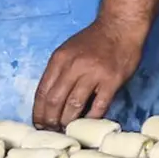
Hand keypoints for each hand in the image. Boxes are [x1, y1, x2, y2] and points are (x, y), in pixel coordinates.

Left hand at [33, 15, 147, 127]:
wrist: (120, 27)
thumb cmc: (94, 40)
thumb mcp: (68, 50)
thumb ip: (58, 72)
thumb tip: (50, 100)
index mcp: (60, 59)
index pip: (43, 91)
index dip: (38, 111)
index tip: (38, 123)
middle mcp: (74, 66)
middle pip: (55, 101)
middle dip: (50, 120)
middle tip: (51, 130)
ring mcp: (94, 74)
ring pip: (74, 105)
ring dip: (68, 121)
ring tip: (66, 129)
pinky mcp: (112, 81)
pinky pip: (99, 105)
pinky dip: (91, 117)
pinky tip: (87, 122)